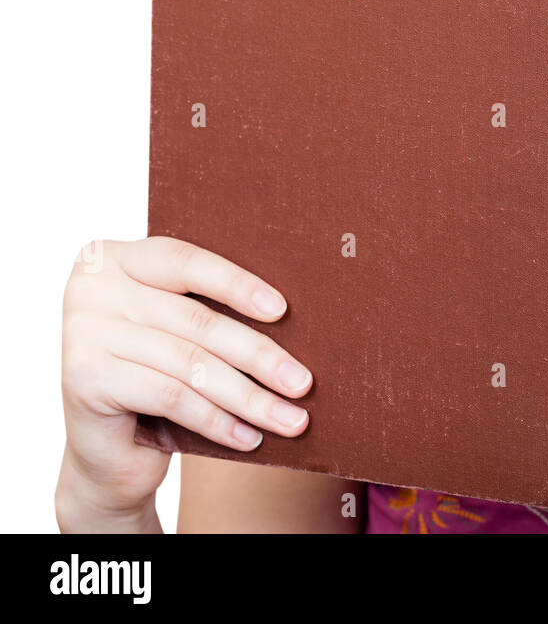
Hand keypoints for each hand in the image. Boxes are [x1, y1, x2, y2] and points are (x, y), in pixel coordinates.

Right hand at [57, 237, 312, 532]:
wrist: (104, 451)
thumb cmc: (155, 376)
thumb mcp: (179, 332)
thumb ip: (210, 307)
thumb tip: (288, 309)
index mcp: (114, 258)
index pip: (187, 262)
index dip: (237, 284)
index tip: (283, 310)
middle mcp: (90, 289)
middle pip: (196, 321)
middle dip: (260, 356)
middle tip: (303, 382)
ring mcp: (82, 333)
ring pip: (190, 364)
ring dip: (249, 397)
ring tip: (291, 418)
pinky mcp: (85, 381)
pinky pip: (171, 397)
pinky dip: (217, 420)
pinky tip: (249, 437)